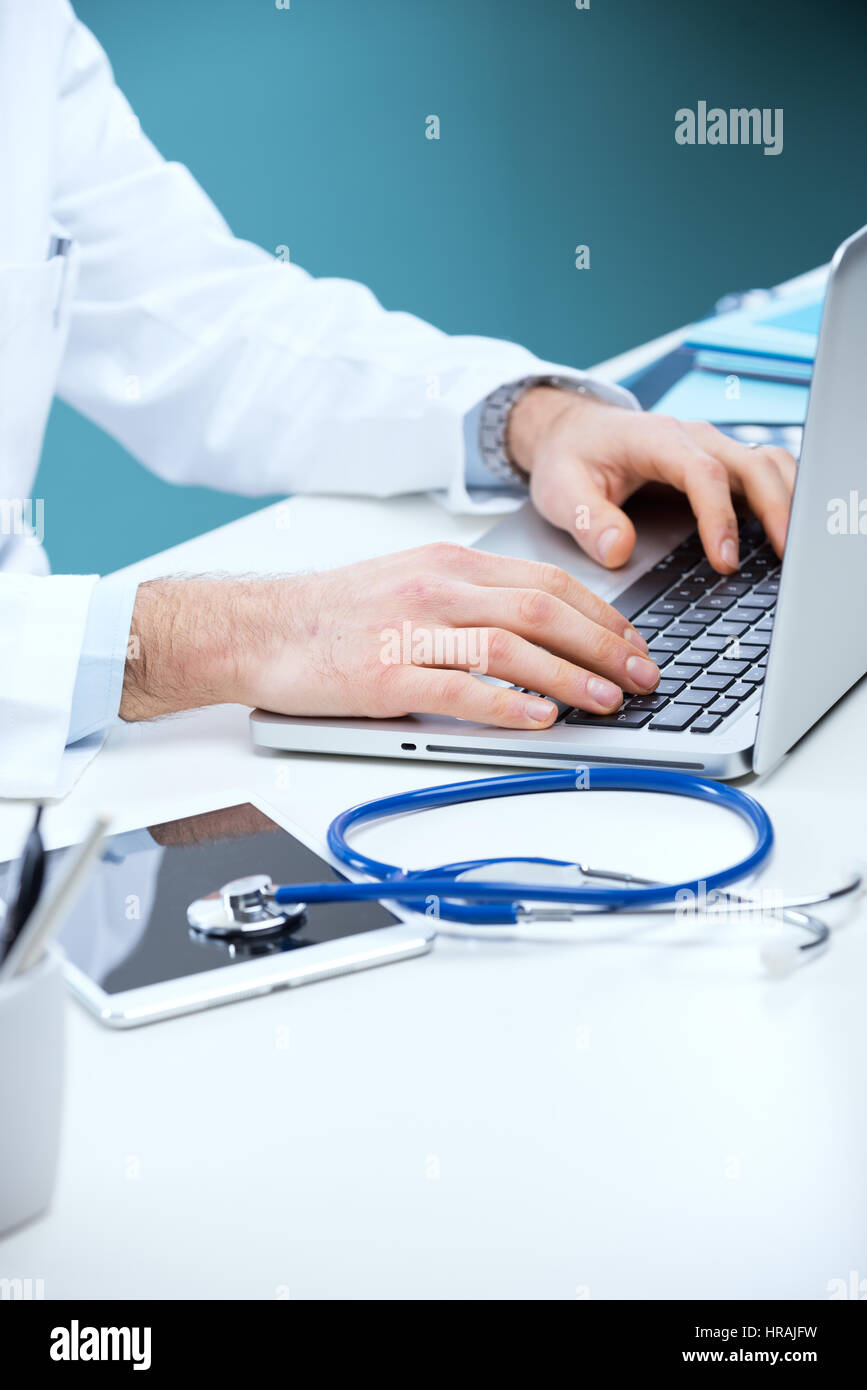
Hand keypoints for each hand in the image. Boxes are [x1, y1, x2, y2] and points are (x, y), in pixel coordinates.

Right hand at [120, 546, 661, 730]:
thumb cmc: (334, 614)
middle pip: (543, 611)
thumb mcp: (409, 585)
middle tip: (642, 677)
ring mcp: (411, 630)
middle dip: (605, 646)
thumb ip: (471, 601)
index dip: (602, 615)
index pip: (546, 583)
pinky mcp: (385, 675)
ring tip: (608, 701)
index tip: (633, 644)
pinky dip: (508, 705)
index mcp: (448, 564)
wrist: (258, 628)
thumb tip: (538, 634)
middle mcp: (437, 589)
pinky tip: (541, 719)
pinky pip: (461, 690)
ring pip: (512, 647)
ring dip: (570, 677)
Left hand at [508, 386, 796, 572]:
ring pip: (768, 462)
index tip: (725, 560)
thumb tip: (618, 549)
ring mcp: (710, 448)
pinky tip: (785, 532)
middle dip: (775, 508)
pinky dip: (782, 497)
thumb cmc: (569, 458)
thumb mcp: (561, 490)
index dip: (719, 516)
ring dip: (788, 499)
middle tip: (786, 557)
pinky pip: (763, 473)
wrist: (572, 432)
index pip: (702, 473)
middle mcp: (692, 438)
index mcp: (654, 440)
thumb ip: (588, 520)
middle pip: (752, 463)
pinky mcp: (718, 464)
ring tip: (796, 547)